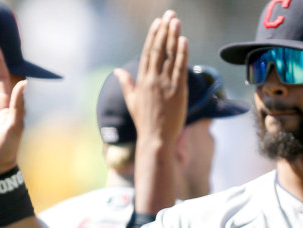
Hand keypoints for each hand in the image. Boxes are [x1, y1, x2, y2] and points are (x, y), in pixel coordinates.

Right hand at [115, 11, 188, 146]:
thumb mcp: (132, 101)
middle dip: (164, 31)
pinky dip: (182, 53)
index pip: (148, 53)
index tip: (158, 23)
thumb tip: (117, 71)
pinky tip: (184, 41)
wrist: (155, 139)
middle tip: (169, 14)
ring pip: (170, 56)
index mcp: (142, 81)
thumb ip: (126, 84)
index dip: (153, 36)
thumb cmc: (144, 122)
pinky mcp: (177, 91)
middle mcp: (152, 80)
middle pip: (159, 50)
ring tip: (177, 21)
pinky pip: (180, 68)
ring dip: (174, 37)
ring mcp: (165, 84)